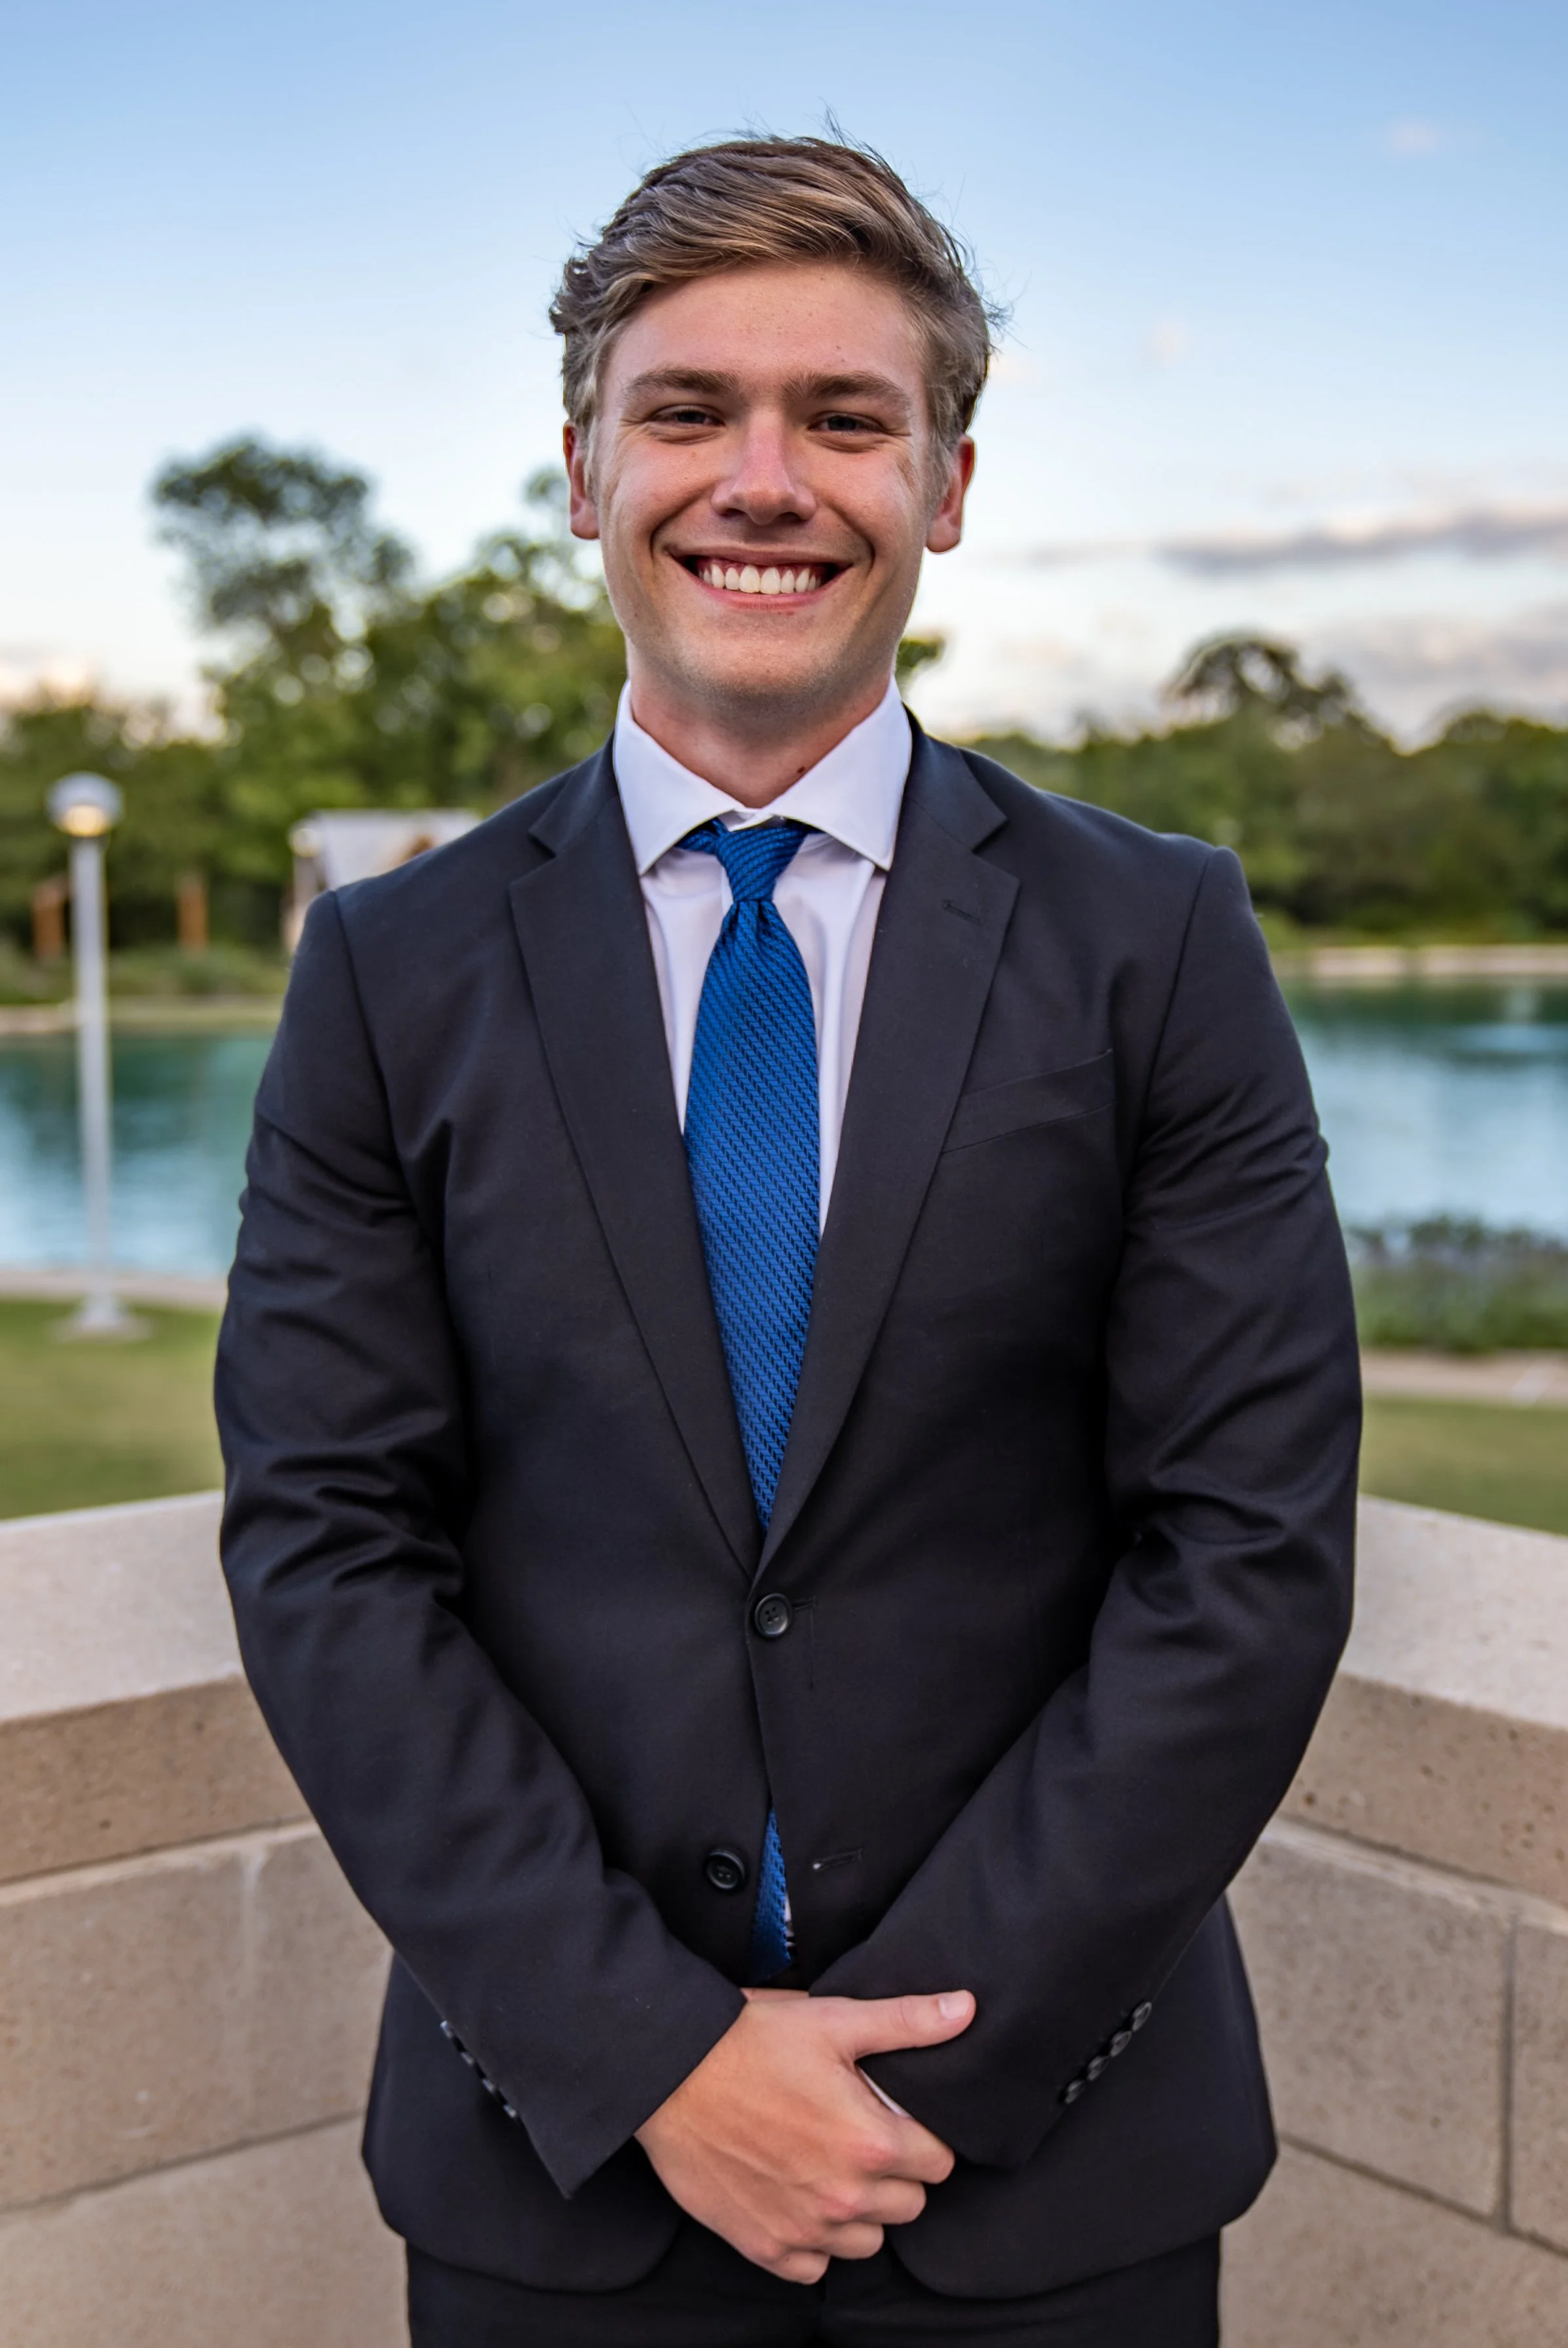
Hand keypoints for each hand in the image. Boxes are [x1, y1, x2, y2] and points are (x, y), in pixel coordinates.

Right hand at [635, 1987, 974, 2281]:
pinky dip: (813, 2241)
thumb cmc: (752, 2041)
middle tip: (861, 2136)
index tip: (895, 2118)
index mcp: (871, 2143)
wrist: (670, 2074)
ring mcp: (804, 2228)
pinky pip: (815, 2266)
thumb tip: (966, 2008)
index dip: (922, 2137)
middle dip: (895, 2173)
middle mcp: (844, 2198)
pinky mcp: (764, 2246)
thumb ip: (908, 2022)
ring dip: (859, 2212)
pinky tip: (797, 2196)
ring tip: (831, 2166)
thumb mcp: (835, 2020)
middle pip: (909, 2205)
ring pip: (867, 2242)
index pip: (939, 2163)